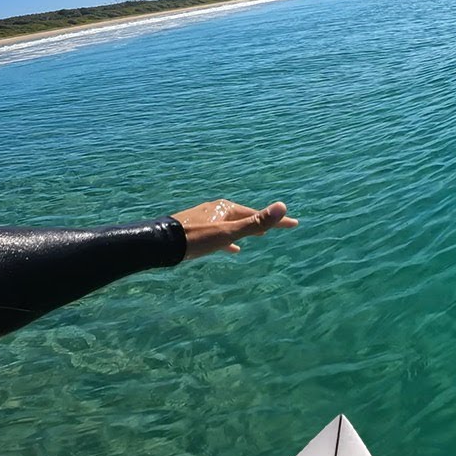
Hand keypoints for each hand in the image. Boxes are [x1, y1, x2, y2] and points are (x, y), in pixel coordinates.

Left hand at [170, 199, 298, 259]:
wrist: (161, 243)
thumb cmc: (196, 238)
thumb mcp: (229, 232)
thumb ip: (255, 222)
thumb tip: (282, 206)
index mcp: (226, 208)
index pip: (258, 215)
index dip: (277, 220)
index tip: (294, 224)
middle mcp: (217, 210)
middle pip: (246, 217)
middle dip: (262, 222)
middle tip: (280, 227)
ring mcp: (206, 219)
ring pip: (233, 224)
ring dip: (247, 230)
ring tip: (258, 237)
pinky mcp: (196, 229)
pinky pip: (220, 232)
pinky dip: (230, 238)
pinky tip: (231, 249)